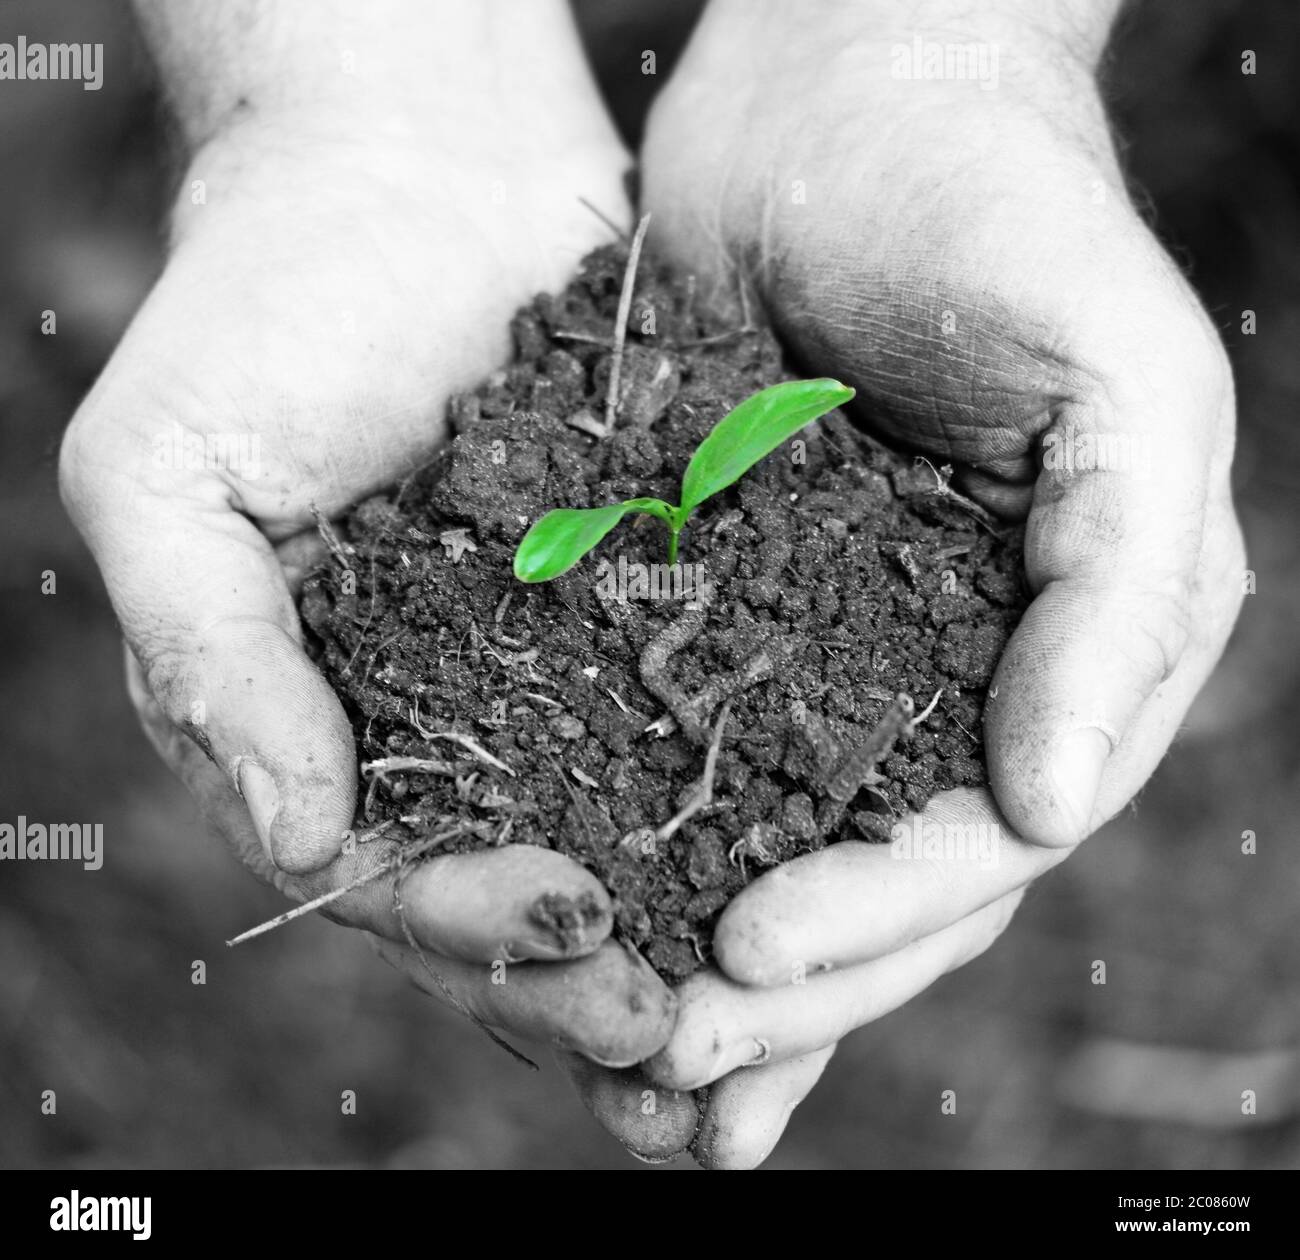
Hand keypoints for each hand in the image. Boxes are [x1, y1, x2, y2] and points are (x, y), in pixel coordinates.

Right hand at [60, 3, 675, 1066]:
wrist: (408, 173)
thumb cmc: (261, 309)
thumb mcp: (168, 475)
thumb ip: (211, 656)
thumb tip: (297, 838)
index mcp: (328, 728)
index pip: (397, 874)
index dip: (479, 928)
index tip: (575, 938)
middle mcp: (451, 727)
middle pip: (523, 896)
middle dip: (600, 980)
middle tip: (691, 1051)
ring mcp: (560, 676)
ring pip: (631, 842)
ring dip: (694, 942)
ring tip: (775, 1025)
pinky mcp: (657, 606)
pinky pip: (712, 724)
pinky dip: (761, 807)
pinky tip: (831, 862)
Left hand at [565, 0, 1244, 1163]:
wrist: (846, 95)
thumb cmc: (1004, 214)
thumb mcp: (1124, 387)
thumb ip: (1125, 596)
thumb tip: (1052, 805)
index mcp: (1064, 650)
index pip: (982, 843)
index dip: (876, 919)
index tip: (750, 959)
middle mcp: (953, 675)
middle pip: (875, 881)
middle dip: (782, 982)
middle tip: (657, 1053)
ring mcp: (833, 649)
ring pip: (775, 844)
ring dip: (700, 958)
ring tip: (612, 1063)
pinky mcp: (722, 604)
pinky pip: (681, 750)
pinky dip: (640, 847)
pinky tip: (573, 924)